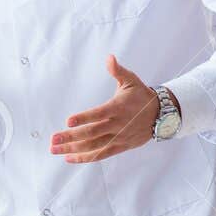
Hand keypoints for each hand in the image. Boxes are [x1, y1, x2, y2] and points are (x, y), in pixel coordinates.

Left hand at [49, 54, 172, 161]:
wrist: (162, 115)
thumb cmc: (141, 96)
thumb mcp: (131, 81)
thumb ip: (118, 71)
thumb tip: (109, 57)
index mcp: (118, 107)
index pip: (99, 114)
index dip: (84, 118)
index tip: (68, 121)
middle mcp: (117, 125)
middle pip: (92, 133)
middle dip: (71, 137)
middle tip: (53, 139)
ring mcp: (118, 138)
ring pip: (93, 146)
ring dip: (73, 149)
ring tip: (54, 149)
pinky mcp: (120, 147)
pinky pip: (101, 155)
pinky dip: (85, 158)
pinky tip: (69, 158)